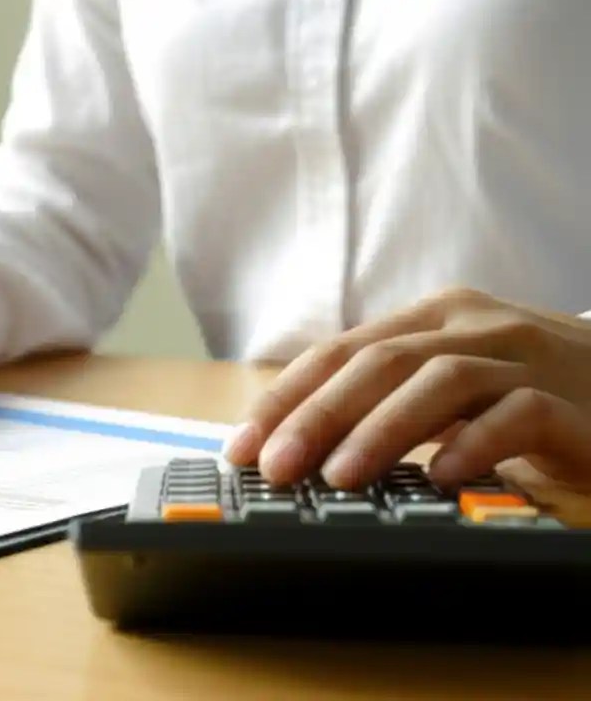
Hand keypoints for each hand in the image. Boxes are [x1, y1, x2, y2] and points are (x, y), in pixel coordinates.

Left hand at [223, 287, 590, 491]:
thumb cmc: (528, 399)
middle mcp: (474, 326)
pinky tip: (441, 476)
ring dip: (381, 430)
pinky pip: (520, 413)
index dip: (284, 399)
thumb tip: (290, 448)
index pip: (338, 352)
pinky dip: (475, 442)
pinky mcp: (574, 401)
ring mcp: (526, 358)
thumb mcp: (447, 392)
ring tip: (339, 478)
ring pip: (441, 380)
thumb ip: (383, 403)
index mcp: (432, 320)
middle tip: (275, 468)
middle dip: (315, 416)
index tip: (240, 448)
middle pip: (378, 361)